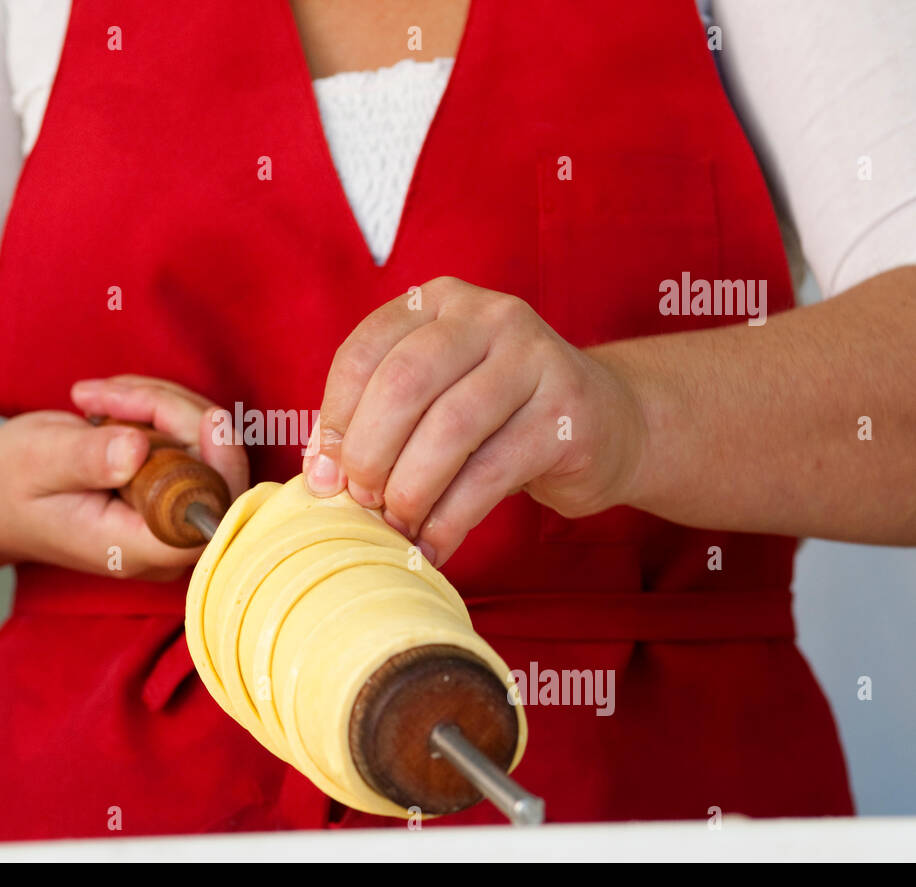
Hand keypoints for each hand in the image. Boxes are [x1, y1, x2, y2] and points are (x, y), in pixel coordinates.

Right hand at [0, 375, 248, 580]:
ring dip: (156, 402)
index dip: (220, 468)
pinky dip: (157, 406)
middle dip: (168, 412)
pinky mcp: (176, 484)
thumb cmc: (11, 486)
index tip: (209, 419)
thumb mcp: (35, 463)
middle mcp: (167, 538)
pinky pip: (193, 434)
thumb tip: (137, 451)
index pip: (206, 519)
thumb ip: (86, 460)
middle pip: (212, 467)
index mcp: (135, 548)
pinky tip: (112, 404)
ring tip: (95, 400)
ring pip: (205, 441)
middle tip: (104, 397)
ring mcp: (175, 511)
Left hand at [304, 277, 646, 565]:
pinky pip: (493, 471)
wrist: (606, 424)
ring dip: (410, 491)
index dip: (334, 419)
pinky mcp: (567, 411)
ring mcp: (535, 357)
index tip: (323, 477)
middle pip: (403, 383)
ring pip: (449, 429)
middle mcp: (488, 316)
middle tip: (360, 503)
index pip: (364, 352)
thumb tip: (321, 475)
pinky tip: (435, 544)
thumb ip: (378, 419)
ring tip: (398, 527)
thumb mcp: (435, 398)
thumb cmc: (497, 417)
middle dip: (369, 454)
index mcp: (438, 302)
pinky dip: (452, 517)